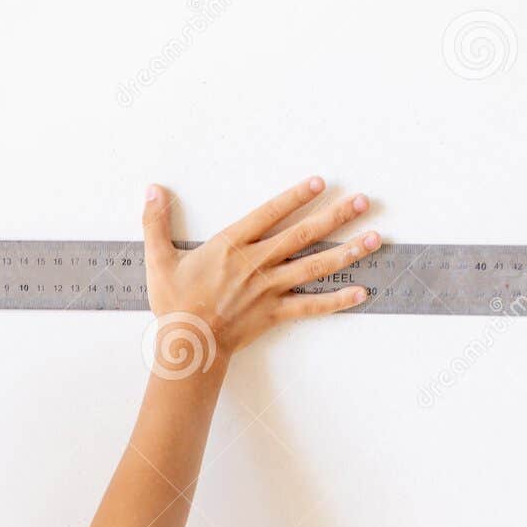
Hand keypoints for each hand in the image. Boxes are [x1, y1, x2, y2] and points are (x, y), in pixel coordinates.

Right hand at [140, 179, 379, 361]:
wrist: (187, 344)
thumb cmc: (173, 303)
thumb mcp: (158, 259)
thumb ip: (155, 223)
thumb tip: (151, 190)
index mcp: (231, 246)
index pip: (269, 214)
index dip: (295, 197)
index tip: (320, 182)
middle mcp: (256, 264)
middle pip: (302, 235)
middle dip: (335, 216)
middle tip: (363, 201)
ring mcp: (268, 289)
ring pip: (314, 267)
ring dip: (347, 252)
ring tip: (375, 238)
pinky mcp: (274, 314)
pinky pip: (311, 307)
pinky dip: (337, 301)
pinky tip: (361, 292)